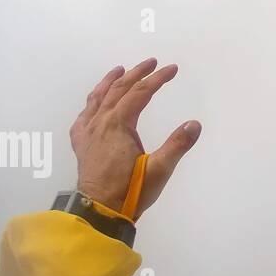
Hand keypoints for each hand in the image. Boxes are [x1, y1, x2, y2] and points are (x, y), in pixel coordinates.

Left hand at [70, 59, 200, 218]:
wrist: (97, 213)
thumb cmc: (129, 191)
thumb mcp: (159, 170)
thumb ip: (177, 145)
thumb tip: (194, 124)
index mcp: (118, 125)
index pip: (140, 93)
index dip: (157, 79)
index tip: (172, 69)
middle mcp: (100, 123)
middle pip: (118, 90)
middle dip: (136, 73)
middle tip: (152, 63)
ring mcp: (87, 133)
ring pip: (97, 99)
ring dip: (110, 82)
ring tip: (119, 70)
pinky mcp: (81, 145)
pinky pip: (84, 116)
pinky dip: (92, 104)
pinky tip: (95, 105)